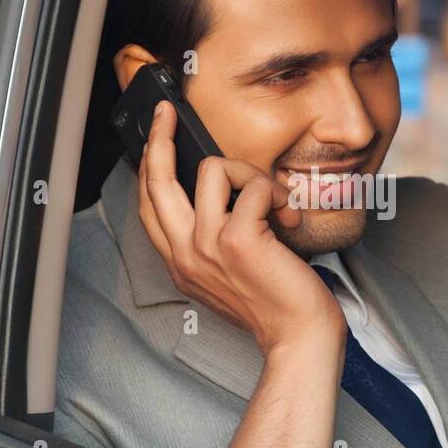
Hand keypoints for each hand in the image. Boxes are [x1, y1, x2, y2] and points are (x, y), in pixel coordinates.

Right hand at [137, 101, 345, 354]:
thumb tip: (222, 192)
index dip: (148, 165)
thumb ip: (214, 238)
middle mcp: (186, 254)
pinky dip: (278, 196)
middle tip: (168, 111)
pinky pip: (255, 187)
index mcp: (181, 262)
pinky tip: (289, 219)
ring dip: (253, 176)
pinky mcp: (237, 239)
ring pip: (214, 170)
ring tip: (275, 204)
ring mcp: (208, 245)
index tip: (156, 135)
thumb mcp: (229, 272)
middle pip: (157, 181)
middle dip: (161, 137)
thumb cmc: (276, 304)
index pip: (150, 204)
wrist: (298, 336)